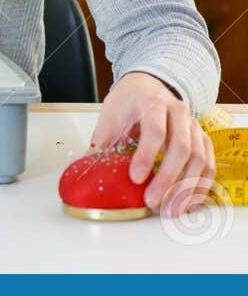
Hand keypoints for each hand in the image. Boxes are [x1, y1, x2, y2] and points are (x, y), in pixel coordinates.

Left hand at [90, 72, 215, 216]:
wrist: (148, 86)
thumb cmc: (128, 102)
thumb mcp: (110, 115)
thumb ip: (103, 142)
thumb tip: (87, 170)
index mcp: (151, 103)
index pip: (154, 130)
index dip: (146, 156)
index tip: (135, 178)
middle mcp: (178, 112)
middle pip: (180, 147)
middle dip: (167, 178)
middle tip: (152, 201)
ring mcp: (194, 126)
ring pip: (199, 158)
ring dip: (186, 188)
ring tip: (171, 209)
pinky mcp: (203, 139)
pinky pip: (208, 164)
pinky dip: (200, 185)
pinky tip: (188, 202)